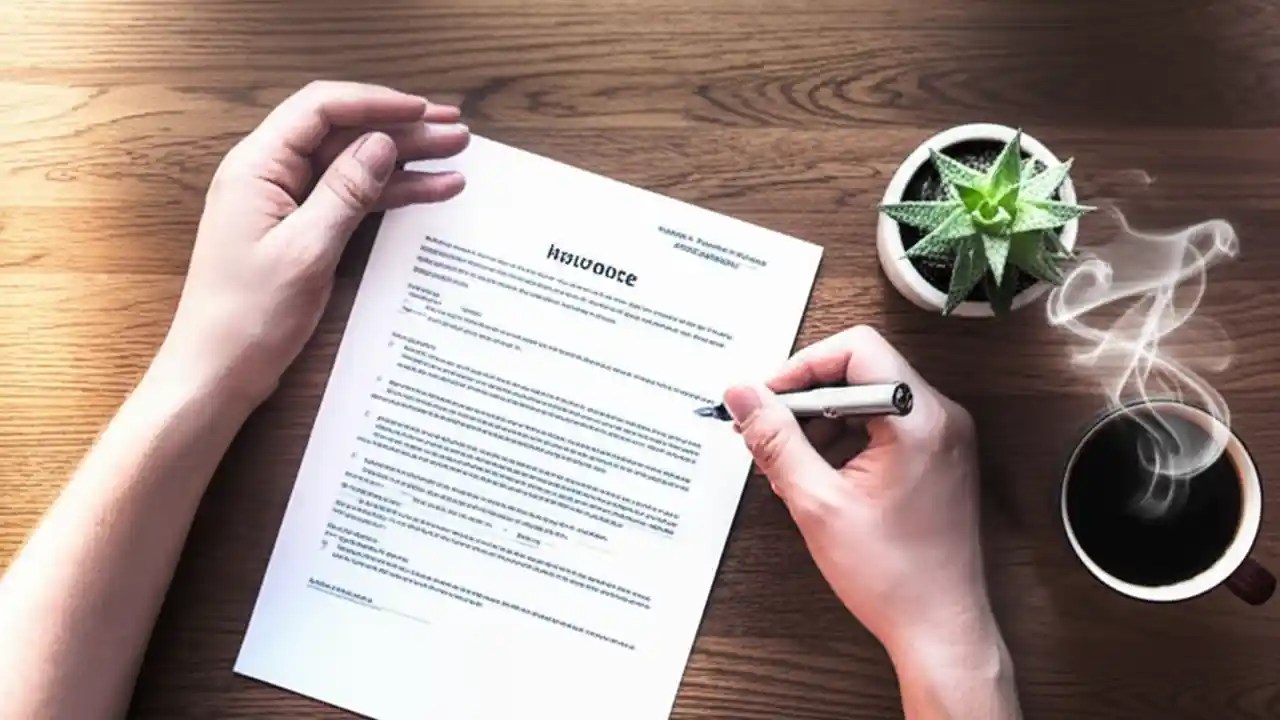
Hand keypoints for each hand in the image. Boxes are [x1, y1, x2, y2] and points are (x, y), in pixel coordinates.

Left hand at [155, 81, 469, 407]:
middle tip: (455, 132)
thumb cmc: (247, 317)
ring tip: (455, 157)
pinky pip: (350, 197)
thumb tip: (382, 143)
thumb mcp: (306, 250)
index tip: (424, 112)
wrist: (217, 371)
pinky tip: (430, 192)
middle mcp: (268, 173)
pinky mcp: (298, 227)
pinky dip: (389, 194)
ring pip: (352, 164)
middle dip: (401, 129)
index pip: (321, 108)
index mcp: (257, 166)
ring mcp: (284, 200)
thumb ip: (346, 191)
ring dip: (403, 161)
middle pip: (343, 132)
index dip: (377, 103)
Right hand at [723, 326, 1015, 716]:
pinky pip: (883, 426)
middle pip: (860, 370)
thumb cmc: (894, 576)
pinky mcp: (936, 458)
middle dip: (805, 398)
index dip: (801, 368)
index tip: (765, 398)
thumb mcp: (816, 503)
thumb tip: (743, 396)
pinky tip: (814, 476)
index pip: (856, 350)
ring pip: (868, 398)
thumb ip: (776, 440)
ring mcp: (942, 438)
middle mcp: (940, 418)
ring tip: (785, 462)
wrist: (940, 628)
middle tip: (764, 430)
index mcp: (919, 420)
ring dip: (819, 422)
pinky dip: (843, 440)